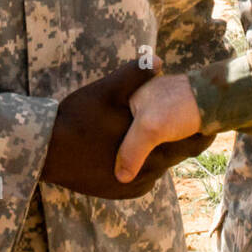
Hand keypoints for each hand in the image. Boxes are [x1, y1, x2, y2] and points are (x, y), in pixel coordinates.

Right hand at [41, 59, 212, 198]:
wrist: (45, 151)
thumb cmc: (76, 118)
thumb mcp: (106, 91)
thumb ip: (134, 75)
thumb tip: (159, 59)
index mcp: (150, 153)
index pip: (188, 143)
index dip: (199, 130)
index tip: (207, 118)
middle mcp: (145, 175)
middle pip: (172, 154)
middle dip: (180, 139)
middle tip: (193, 123)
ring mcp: (131, 186)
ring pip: (156, 165)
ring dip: (160, 151)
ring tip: (166, 133)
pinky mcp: (119, 191)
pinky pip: (141, 175)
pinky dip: (143, 163)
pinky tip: (141, 148)